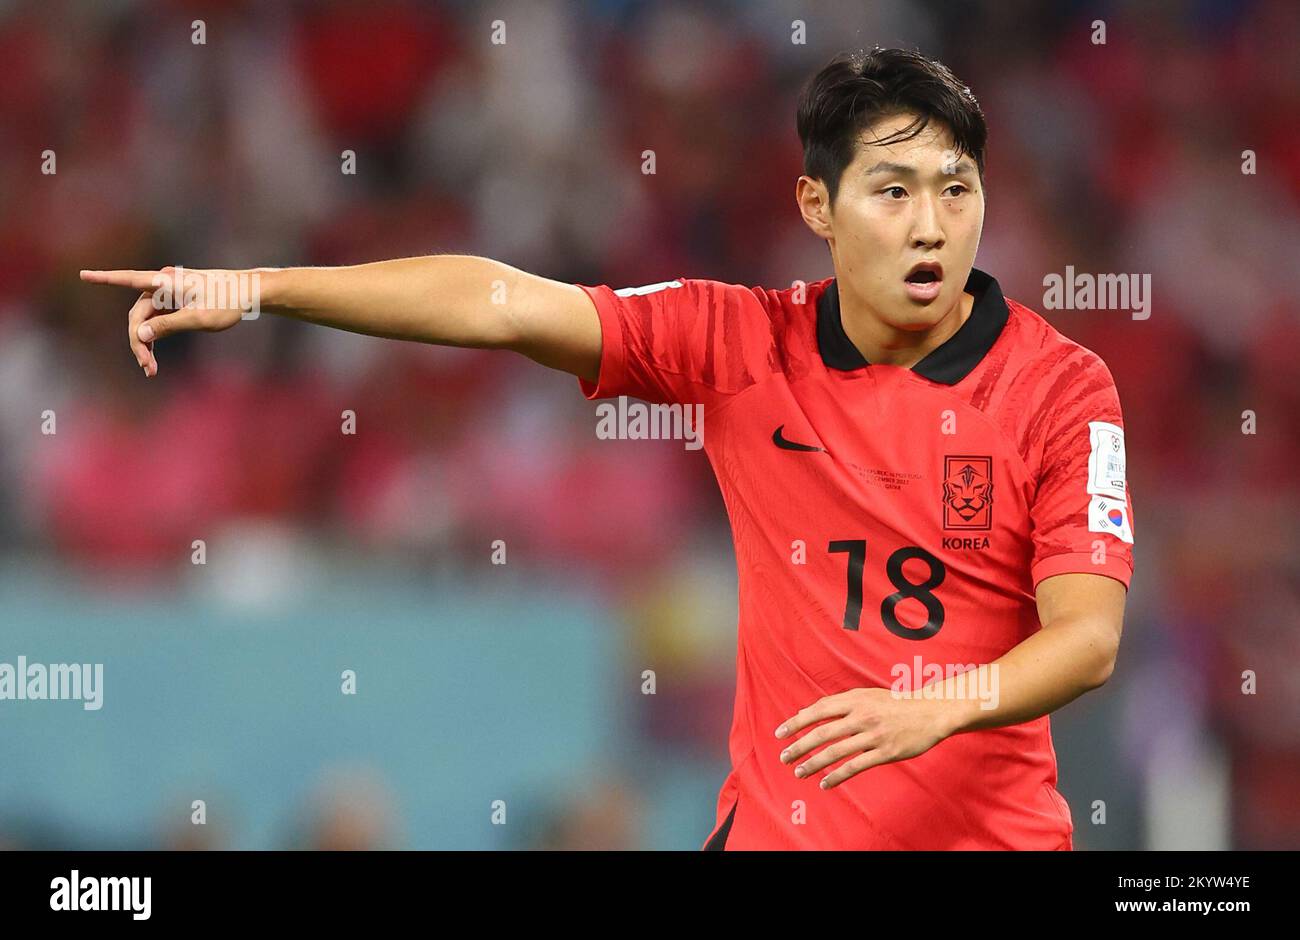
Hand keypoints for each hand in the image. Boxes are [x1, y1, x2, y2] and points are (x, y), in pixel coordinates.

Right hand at [80, 266, 254, 376]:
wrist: (249, 293)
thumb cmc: (227, 302)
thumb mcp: (199, 318)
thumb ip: (168, 326)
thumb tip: (139, 334)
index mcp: (167, 282)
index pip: (129, 279)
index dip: (104, 279)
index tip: (82, 275)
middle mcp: (164, 285)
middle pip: (138, 314)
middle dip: (138, 341)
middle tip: (147, 367)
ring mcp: (169, 295)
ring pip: (146, 321)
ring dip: (145, 344)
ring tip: (150, 370)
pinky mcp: (176, 304)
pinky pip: (157, 322)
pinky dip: (155, 338)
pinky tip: (152, 360)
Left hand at [774, 687, 954, 789]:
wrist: (930, 712)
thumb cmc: (893, 704)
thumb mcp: (865, 696)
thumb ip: (838, 704)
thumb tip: (805, 713)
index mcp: (855, 700)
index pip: (818, 711)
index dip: (796, 723)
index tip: (780, 734)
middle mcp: (862, 716)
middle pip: (823, 733)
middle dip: (799, 747)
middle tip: (784, 758)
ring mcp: (874, 735)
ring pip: (836, 752)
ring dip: (814, 764)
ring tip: (799, 772)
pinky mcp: (885, 753)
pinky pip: (855, 767)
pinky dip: (837, 776)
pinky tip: (825, 784)